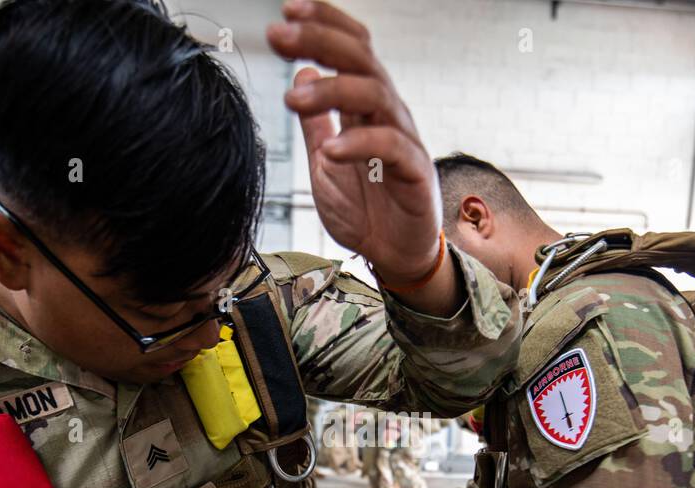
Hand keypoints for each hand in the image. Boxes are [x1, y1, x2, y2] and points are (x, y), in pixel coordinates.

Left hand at [267, 2, 460, 311]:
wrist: (393, 257)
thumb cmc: (365, 210)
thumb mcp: (324, 162)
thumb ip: (315, 121)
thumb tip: (303, 74)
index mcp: (366, 106)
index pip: (352, 48)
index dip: (323, 23)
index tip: (285, 12)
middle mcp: (387, 114)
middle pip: (362, 58)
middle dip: (319, 40)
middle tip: (279, 35)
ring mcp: (403, 141)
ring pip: (376, 93)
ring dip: (331, 90)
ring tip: (291, 100)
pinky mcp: (415, 174)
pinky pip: (391, 147)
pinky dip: (358, 143)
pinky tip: (330, 149)